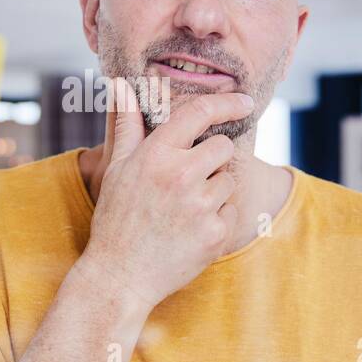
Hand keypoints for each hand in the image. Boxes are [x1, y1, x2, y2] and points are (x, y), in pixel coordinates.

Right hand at [74, 77, 254, 315]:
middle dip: (214, 157)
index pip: (199, 112)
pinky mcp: (215, 233)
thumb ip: (127, 125)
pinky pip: (231, 211)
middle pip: (223, 147)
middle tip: (189, 178)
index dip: (227, 103)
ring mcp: (200, 206)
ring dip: (214, 190)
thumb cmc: (117, 219)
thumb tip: (123, 86)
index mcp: (156, 154)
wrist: (121, 276)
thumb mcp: (117, 169)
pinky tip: (190, 230)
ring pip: (228, 181)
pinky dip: (217, 218)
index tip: (244, 101)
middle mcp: (180, 175)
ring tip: (183, 209)